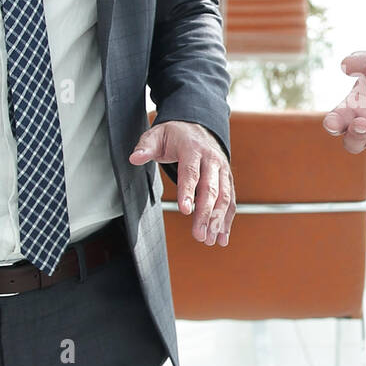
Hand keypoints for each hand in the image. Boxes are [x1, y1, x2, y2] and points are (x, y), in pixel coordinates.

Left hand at [130, 120, 234, 245]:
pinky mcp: (227, 179)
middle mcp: (212, 159)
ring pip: (224, 197)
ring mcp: (222, 170)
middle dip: (205, 214)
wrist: (197, 125)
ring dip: (218, 220)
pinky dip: (227, 220)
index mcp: (193, 148)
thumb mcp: (157, 135)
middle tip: (199, 235)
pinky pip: (230, 200)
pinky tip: (221, 237)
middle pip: (211, 189)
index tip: (185, 210)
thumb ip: (145, 146)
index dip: (188, 191)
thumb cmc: (174, 134)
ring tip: (209, 240)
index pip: (191, 172)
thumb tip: (135, 158)